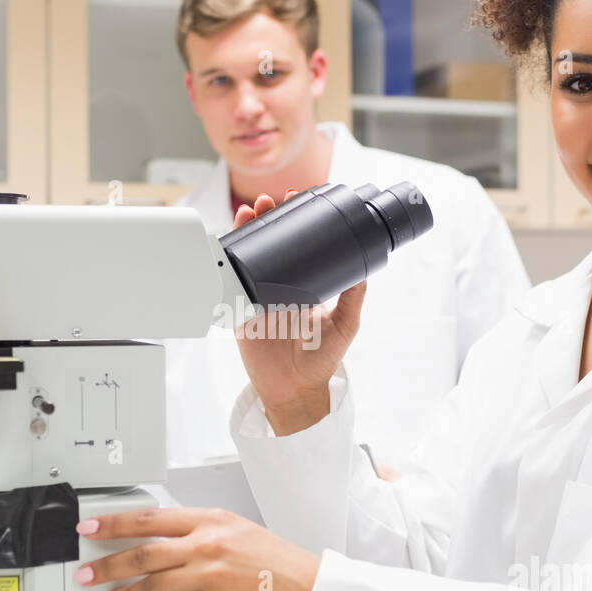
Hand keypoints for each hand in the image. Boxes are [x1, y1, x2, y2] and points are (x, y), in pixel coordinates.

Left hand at [75, 509, 319, 590]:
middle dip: (107, 565)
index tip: (89, 527)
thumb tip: (159, 542)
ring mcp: (210, 575)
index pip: (150, 518)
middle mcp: (208, 544)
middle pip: (143, 553)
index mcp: (211, 520)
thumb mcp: (238, 531)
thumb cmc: (276, 562)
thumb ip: (199, 533)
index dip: (113, 523)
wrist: (308, 588)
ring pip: (153, 585)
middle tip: (86, 573)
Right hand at [232, 190, 366, 435]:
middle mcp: (280, 286)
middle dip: (268, 218)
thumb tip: (363, 271)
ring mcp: (258, 296)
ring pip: (249, 256)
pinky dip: (228, 261)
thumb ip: (352, 298)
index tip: (299, 201)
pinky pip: (231, 282)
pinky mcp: (240, 310)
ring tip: (250, 211)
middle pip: (270, 243)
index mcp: (303, 284)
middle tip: (270, 201)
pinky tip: (231, 242)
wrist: (296, 389)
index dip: (297, 222)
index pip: (299, 245)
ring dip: (247, 231)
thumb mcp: (344, 325)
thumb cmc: (321, 360)